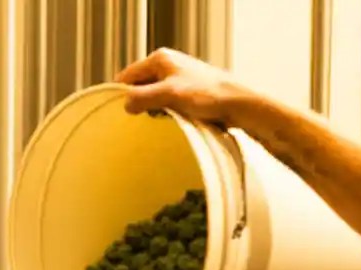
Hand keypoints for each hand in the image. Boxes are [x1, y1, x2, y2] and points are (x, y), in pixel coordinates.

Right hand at [113, 48, 253, 125]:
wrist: (238, 104)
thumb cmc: (206, 95)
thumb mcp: (169, 94)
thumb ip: (142, 97)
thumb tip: (125, 105)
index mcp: (160, 59)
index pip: (128, 76)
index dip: (123, 94)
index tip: (125, 113)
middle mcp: (168, 65)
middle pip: (141, 86)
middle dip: (142, 103)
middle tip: (148, 117)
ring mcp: (179, 78)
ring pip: (155, 97)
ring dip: (156, 110)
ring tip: (167, 118)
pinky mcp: (188, 92)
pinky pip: (168, 103)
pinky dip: (169, 113)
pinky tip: (177, 120)